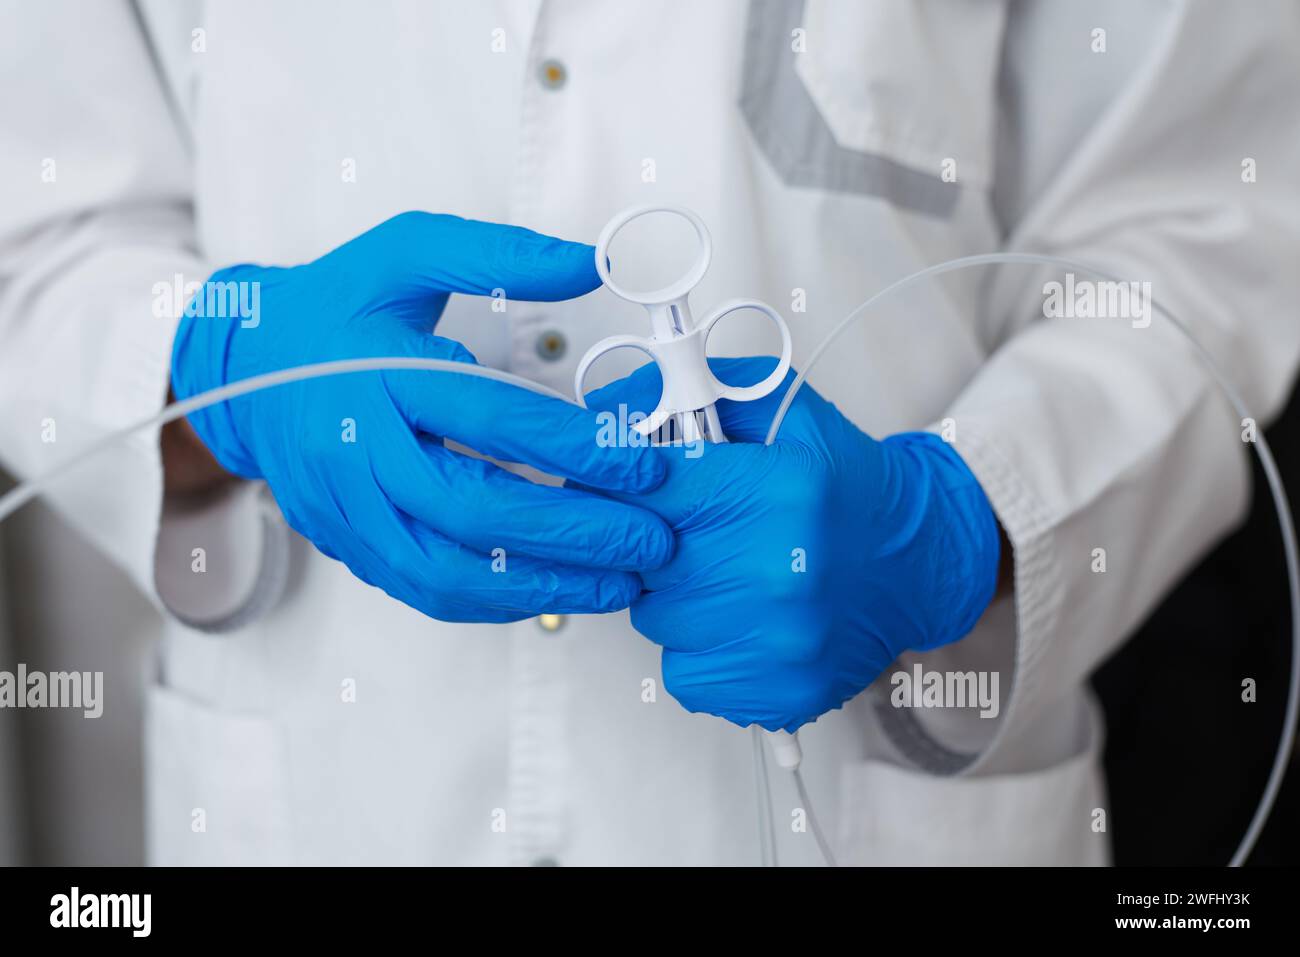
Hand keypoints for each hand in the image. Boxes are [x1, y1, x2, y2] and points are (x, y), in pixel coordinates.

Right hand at [170, 211, 672, 621]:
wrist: (241, 368)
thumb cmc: (338, 307)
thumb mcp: (406, 251)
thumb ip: (499, 253)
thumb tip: (593, 260)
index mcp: (378, 369)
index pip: (488, 416)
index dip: (573, 448)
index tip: (645, 465)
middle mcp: (358, 448)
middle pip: (473, 509)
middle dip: (575, 534)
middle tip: (653, 541)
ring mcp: (348, 508)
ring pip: (447, 570)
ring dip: (543, 587)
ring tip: (620, 585)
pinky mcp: (349, 544)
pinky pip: (424, 591)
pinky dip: (496, 604)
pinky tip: (555, 594)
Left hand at [583, 357, 1001, 730]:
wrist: (918, 561)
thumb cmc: (842, 487)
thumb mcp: (780, 411)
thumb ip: (690, 393)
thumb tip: (604, 405)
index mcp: (777, 491)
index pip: (647, 487)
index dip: (633, 486)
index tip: (647, 487)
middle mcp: (780, 570)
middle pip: (643, 558)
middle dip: (656, 540)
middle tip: (702, 531)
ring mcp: (781, 642)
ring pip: (655, 618)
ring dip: (674, 595)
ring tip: (726, 574)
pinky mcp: (779, 693)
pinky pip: (681, 674)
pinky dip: (696, 650)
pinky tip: (737, 622)